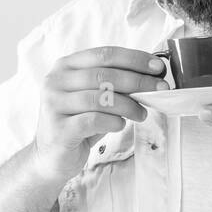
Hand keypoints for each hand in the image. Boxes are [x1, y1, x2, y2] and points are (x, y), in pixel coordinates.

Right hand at [35, 45, 167, 181]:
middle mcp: (55, 81)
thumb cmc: (78, 123)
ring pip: (100, 98)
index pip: (104, 54)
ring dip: (129, 105)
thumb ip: (114, 83)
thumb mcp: (95, 98)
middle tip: (160, 89)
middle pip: (104, 75)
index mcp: (65, 66)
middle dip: (138, 81)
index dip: (134, 59)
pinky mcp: (58, 129)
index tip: (157, 67)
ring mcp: (53, 104)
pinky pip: (94, 120)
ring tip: (142, 113)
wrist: (51, 157)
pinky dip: (113, 122)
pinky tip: (120, 125)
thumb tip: (152, 75)